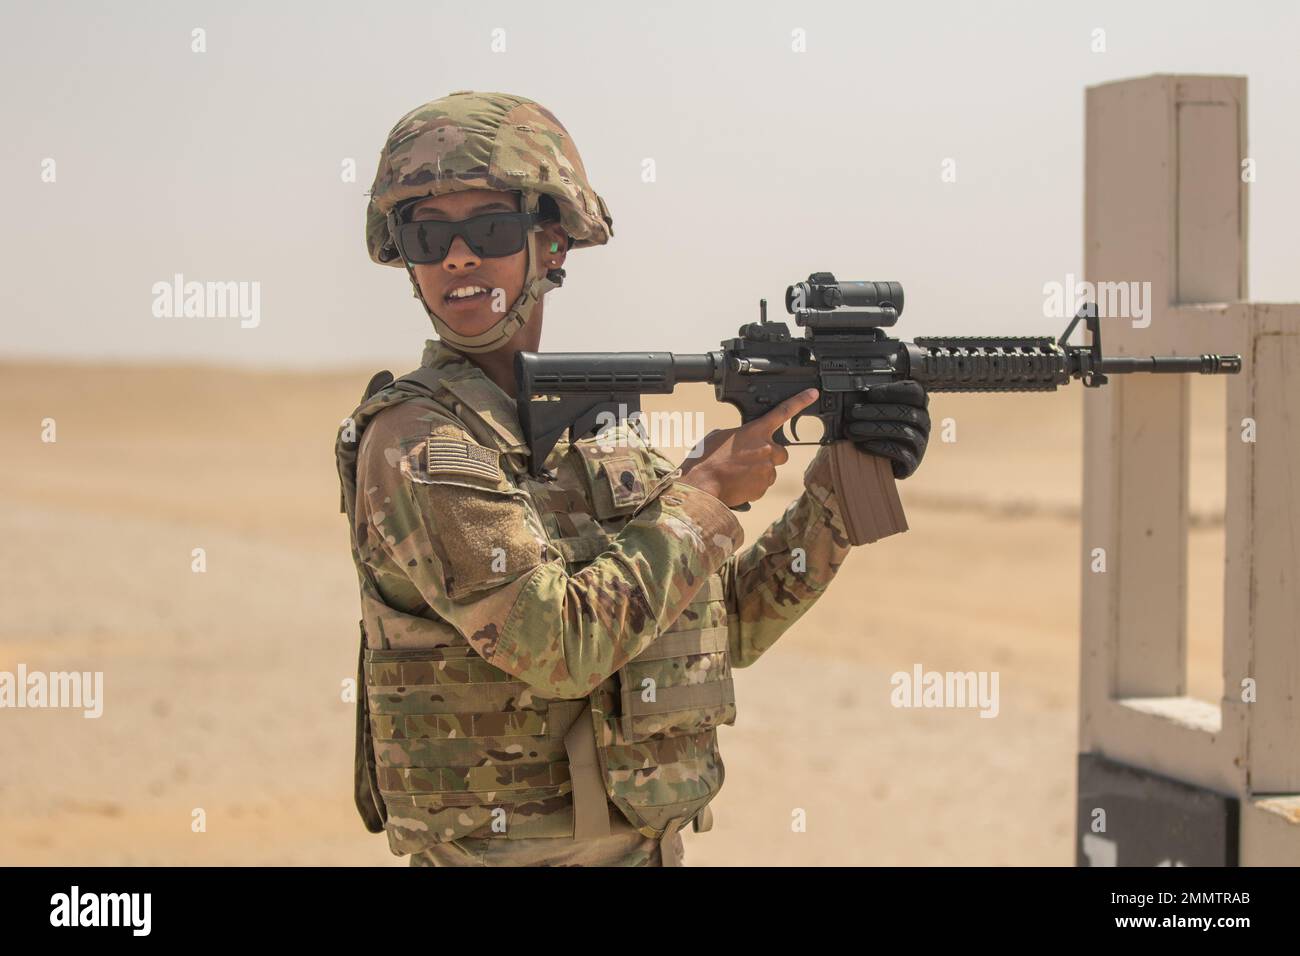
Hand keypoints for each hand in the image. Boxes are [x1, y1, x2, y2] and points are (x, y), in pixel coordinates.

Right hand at [676, 388, 819, 505]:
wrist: (702, 484)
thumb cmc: (706, 459)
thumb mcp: (720, 436)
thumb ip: (740, 437)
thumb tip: (743, 445)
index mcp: (756, 431)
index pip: (783, 411)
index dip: (800, 401)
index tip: (813, 394)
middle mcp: (767, 448)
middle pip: (781, 452)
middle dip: (770, 456)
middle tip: (751, 460)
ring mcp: (767, 469)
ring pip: (770, 471)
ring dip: (759, 472)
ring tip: (737, 474)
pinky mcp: (764, 487)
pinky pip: (762, 486)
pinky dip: (752, 486)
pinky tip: (736, 484)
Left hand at [844, 380, 930, 478]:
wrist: (880, 462)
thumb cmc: (877, 430)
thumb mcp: (877, 412)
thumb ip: (872, 400)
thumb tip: (856, 390)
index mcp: (917, 405)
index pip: (915, 392)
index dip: (893, 390)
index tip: (870, 393)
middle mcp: (923, 422)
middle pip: (906, 412)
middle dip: (876, 411)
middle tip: (853, 412)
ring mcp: (920, 442)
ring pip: (903, 431)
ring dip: (874, 429)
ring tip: (852, 429)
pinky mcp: (913, 461)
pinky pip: (901, 453)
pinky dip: (881, 447)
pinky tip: (864, 444)